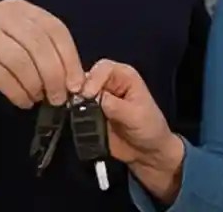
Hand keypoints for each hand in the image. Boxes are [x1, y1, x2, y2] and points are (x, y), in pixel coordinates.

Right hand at [0, 0, 83, 107]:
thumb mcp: (13, 43)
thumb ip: (39, 51)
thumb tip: (72, 78)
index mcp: (17, 8)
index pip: (55, 28)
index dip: (70, 57)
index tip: (77, 82)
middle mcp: (0, 13)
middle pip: (41, 44)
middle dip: (55, 75)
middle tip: (59, 97)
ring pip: (23, 61)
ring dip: (36, 86)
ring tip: (37, 99)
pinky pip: (3, 76)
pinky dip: (18, 92)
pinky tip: (22, 101)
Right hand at [80, 59, 183, 200]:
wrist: (147, 153)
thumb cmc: (150, 128)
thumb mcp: (136, 115)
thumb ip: (115, 106)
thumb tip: (92, 98)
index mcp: (124, 76)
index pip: (103, 68)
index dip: (93, 79)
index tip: (88, 95)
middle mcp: (109, 84)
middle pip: (86, 78)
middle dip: (79, 90)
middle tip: (75, 105)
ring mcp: (98, 99)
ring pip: (78, 93)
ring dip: (74, 102)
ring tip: (74, 114)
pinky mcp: (90, 114)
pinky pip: (76, 110)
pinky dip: (72, 114)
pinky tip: (73, 121)